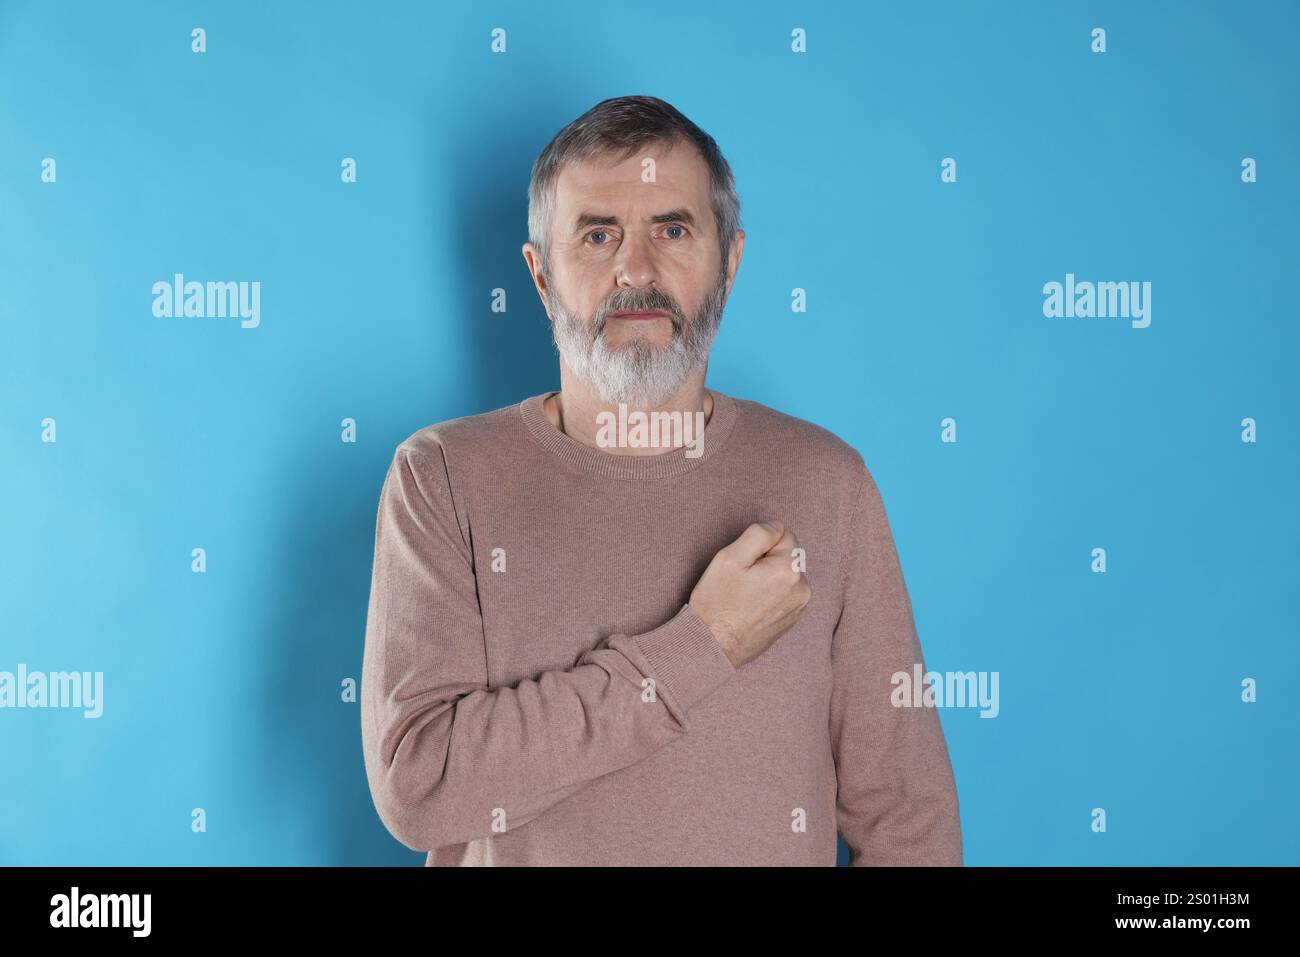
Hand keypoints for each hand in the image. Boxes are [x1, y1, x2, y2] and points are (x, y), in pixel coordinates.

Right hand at [688, 521, 810, 667]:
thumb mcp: (730, 557)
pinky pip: (784, 594)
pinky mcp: (792, 620)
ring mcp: (799, 607)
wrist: (713, 645)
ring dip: (769, 577)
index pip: (783, 535)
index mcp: (790, 570)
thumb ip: (758, 534)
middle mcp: (802, 589)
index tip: (743, 562)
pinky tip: (751, 605)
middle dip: (766, 560)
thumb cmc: (718, 602)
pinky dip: (771, 594)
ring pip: (785, 575)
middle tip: (741, 579)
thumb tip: (777, 526)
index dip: (759, 544)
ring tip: (745, 594)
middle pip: (786, 556)